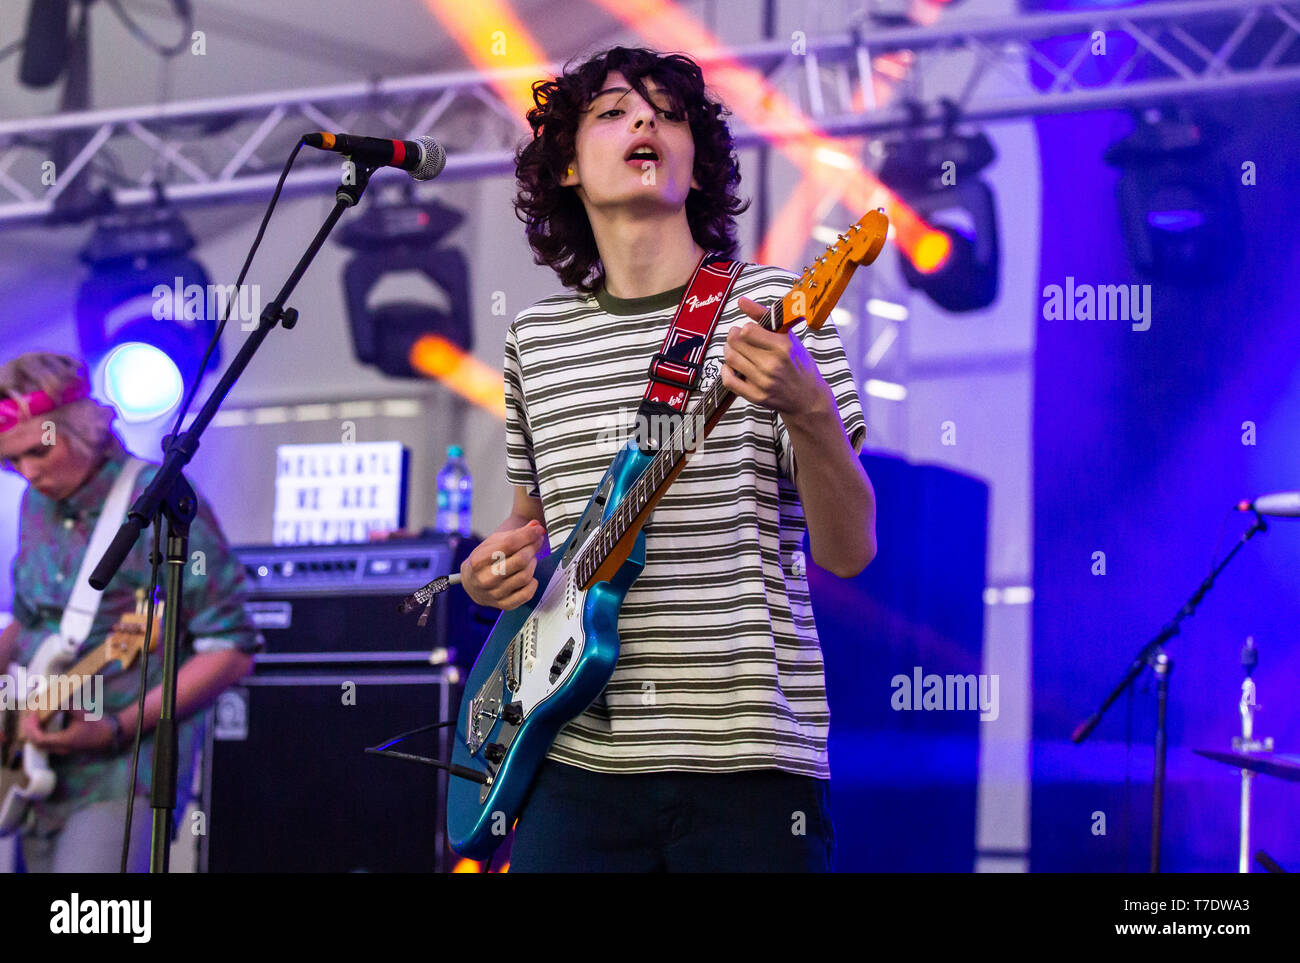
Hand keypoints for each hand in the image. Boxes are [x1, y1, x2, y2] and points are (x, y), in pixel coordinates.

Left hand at [20, 710, 114, 754]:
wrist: (111, 736)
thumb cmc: (97, 726)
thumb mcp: (81, 713)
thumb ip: (66, 707)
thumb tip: (54, 700)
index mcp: (63, 742)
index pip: (39, 738)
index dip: (32, 726)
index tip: (33, 713)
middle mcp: (60, 748)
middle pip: (36, 743)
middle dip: (29, 729)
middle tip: (29, 715)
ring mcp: (63, 749)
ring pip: (41, 744)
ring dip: (34, 732)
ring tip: (34, 718)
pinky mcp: (66, 747)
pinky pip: (47, 743)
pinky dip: (41, 734)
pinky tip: (44, 723)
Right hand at [459, 519, 546, 610]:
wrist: (473, 582)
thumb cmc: (484, 560)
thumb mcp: (493, 542)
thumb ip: (515, 533)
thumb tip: (535, 526)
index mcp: (478, 561)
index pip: (509, 544)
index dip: (528, 534)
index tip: (537, 530)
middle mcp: (484, 579)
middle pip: (520, 560)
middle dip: (532, 547)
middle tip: (536, 542)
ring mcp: (494, 594)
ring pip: (525, 576)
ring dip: (533, 563)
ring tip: (529, 558)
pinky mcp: (504, 605)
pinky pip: (527, 594)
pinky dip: (533, 583)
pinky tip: (529, 575)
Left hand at [722, 297, 833, 421]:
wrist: (807, 397)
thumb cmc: (798, 362)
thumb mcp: (788, 336)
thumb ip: (763, 316)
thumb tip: (741, 300)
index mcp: (783, 347)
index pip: (747, 331)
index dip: (744, 328)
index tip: (749, 331)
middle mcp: (772, 365)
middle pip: (735, 343)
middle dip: (733, 337)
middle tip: (737, 338)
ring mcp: (763, 382)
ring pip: (730, 359)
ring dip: (729, 351)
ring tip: (736, 350)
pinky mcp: (756, 396)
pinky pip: (729, 380)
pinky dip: (726, 370)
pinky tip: (732, 367)